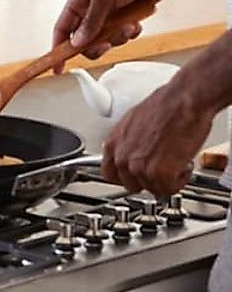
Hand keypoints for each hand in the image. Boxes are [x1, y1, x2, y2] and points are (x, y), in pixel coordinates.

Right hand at [52, 0, 173, 62]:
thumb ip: (90, 22)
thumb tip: (77, 41)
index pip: (62, 28)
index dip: (58, 48)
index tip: (57, 66)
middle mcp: (91, 7)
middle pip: (84, 39)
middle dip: (97, 44)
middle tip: (106, 44)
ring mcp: (109, 13)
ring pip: (106, 39)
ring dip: (118, 36)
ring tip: (128, 25)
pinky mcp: (125, 17)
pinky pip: (123, 35)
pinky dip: (130, 32)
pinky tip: (136, 21)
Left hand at [102, 77, 214, 195]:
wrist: (183, 101)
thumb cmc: (165, 106)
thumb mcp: (134, 123)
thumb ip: (129, 141)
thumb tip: (134, 150)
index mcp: (114, 142)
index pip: (109, 173)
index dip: (126, 177)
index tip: (136, 176)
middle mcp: (122, 156)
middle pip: (131, 185)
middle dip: (148, 179)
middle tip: (162, 168)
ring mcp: (138, 166)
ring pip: (152, 189)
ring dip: (167, 179)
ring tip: (175, 161)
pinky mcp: (158, 173)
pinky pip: (168, 189)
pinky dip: (179, 181)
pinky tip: (183, 165)